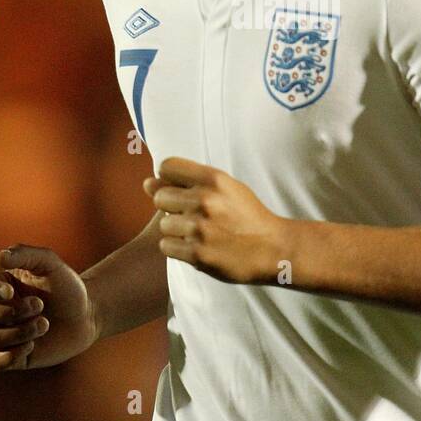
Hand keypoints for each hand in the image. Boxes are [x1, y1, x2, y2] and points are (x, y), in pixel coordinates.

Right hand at [0, 244, 95, 370]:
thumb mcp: (49, 262)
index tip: (10, 291)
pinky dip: (11, 355)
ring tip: (44, 323)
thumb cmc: (66, 285)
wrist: (88, 313)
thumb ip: (23, 254)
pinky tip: (32, 345)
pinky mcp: (16, 356)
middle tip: (40, 304)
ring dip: (19, 331)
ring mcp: (5, 334)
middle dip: (12, 311)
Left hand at [145, 157, 291, 284]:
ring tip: (198, 233)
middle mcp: (205, 200)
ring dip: (176, 230)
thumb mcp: (228, 188)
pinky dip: (177, 248)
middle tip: (192, 216)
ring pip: (163, 224)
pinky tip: (195, 246)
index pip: (166, 166)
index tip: (179, 190)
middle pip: (160, 196)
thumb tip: (147, 183)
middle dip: (171, 207)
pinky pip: (166, 246)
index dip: (168, 178)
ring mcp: (200, 228)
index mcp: (214, 179)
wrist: (273, 249)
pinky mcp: (198, 254)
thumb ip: (189, 182)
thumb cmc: (248, 216)